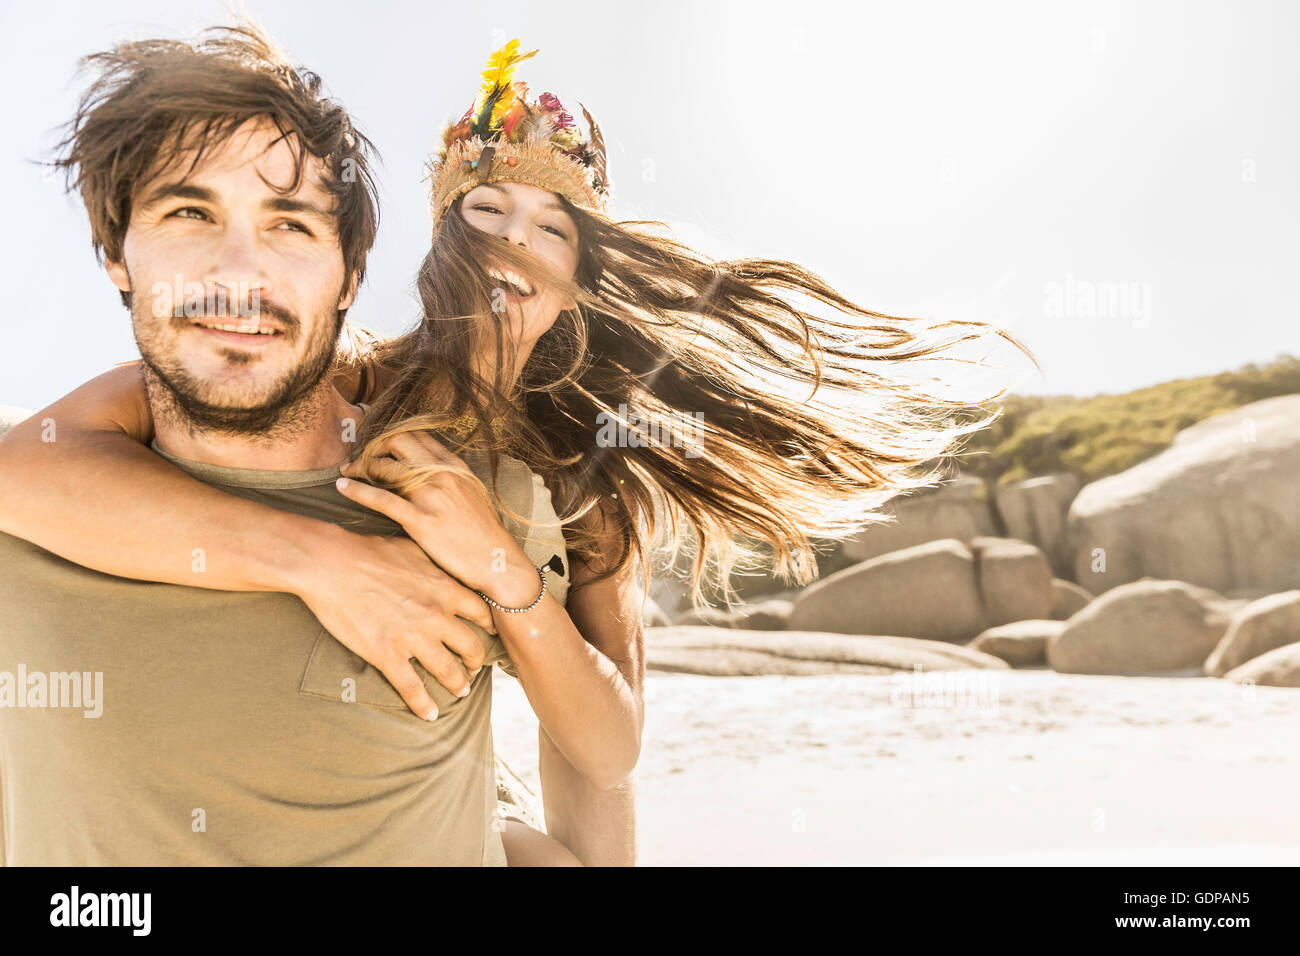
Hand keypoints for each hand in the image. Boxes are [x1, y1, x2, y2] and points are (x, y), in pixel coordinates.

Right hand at [292, 525, 497, 719]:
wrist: (331, 564)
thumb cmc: (368, 551)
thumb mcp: (413, 548)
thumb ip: (434, 563)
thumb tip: (445, 564)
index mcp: (444, 588)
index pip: (481, 613)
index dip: (488, 627)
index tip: (489, 634)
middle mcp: (435, 616)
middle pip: (471, 646)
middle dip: (477, 661)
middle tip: (476, 668)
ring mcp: (412, 638)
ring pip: (448, 671)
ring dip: (458, 684)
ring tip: (461, 691)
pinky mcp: (387, 655)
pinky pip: (412, 688)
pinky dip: (423, 705)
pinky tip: (429, 715)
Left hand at [335, 430, 535, 601]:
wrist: (496, 562)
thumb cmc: (484, 533)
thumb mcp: (472, 494)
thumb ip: (449, 478)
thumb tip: (426, 471)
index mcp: (455, 466)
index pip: (418, 436)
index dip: (393, 438)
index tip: (380, 448)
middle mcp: (442, 474)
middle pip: (398, 442)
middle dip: (374, 446)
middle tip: (360, 458)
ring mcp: (431, 495)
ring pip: (386, 466)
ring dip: (361, 466)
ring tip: (347, 472)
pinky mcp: (420, 519)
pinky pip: (380, 498)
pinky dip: (356, 490)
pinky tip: (342, 486)